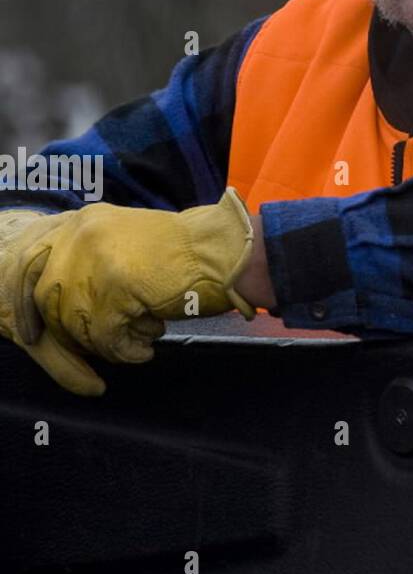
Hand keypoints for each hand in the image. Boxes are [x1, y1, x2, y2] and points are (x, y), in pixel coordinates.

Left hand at [1, 188, 255, 395]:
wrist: (225, 253)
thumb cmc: (185, 258)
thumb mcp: (125, 246)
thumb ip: (90, 263)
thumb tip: (62, 304)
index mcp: (81, 222)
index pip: (29, 261)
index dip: (25, 301)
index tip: (31, 332)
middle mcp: (80, 234)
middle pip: (47, 298)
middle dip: (66, 333)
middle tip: (98, 347)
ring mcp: (95, 257)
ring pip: (75, 321)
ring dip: (105, 343)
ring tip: (137, 342)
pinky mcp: (115, 284)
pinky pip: (104, 336)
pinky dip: (125, 350)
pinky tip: (146, 348)